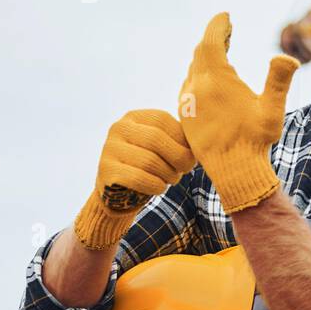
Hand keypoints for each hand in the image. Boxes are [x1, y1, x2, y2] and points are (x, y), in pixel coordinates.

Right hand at [73, 109, 195, 249]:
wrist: (120, 193)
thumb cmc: (150, 166)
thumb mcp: (163, 147)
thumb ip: (179, 138)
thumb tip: (204, 137)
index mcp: (134, 117)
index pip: (163, 120)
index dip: (182, 138)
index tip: (191, 154)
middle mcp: (118, 128)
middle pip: (155, 139)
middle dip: (178, 157)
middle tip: (186, 169)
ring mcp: (109, 149)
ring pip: (148, 161)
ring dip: (168, 174)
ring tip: (172, 179)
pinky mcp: (106, 171)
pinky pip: (138, 178)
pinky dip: (156, 185)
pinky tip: (159, 187)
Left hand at [178, 11, 298, 212]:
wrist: (234, 171)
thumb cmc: (255, 141)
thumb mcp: (272, 109)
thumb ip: (278, 80)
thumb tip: (286, 57)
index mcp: (216, 81)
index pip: (211, 41)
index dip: (218, 26)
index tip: (225, 16)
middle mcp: (196, 88)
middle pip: (201, 52)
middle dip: (214, 38)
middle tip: (227, 29)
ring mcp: (187, 102)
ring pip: (194, 69)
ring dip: (207, 57)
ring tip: (222, 50)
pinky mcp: (185, 115)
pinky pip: (189, 86)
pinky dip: (200, 74)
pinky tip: (211, 80)